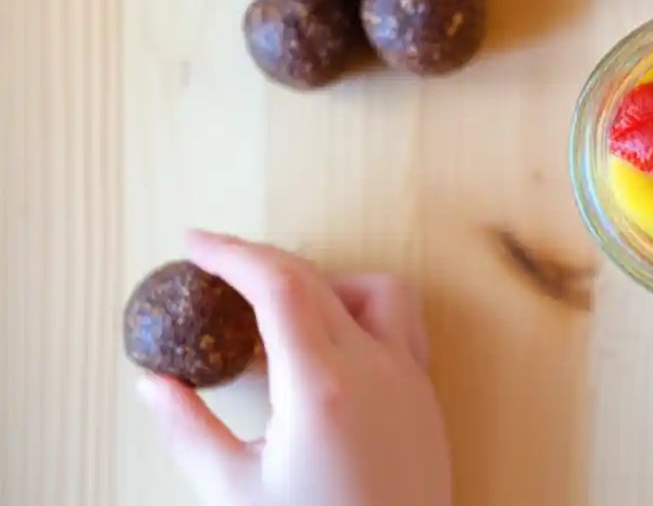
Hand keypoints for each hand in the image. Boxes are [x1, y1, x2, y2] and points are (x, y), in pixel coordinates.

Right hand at [136, 231, 450, 505]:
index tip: (194, 244)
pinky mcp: (427, 400)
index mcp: (326, 387)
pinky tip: (324, 353)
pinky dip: (359, 316)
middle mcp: (379, 370)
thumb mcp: (235, 493)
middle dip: (262, 264)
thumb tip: (153, 384)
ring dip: (326, 285)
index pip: (280, 285)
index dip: (232, 253)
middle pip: (320, 280)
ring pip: (379, 292)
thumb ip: (189, 430)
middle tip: (216, 274)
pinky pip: (400, 329)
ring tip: (277, 320)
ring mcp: (412, 382)